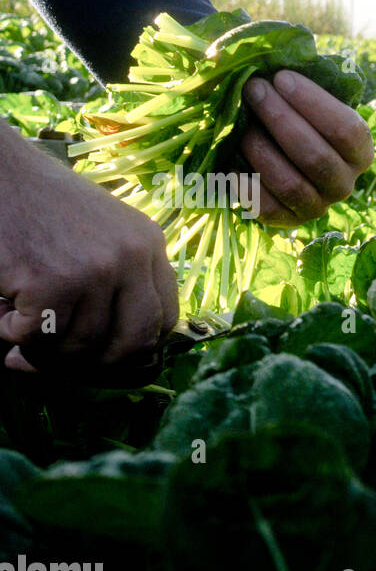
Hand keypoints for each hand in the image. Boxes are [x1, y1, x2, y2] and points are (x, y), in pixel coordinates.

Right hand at [0, 124, 178, 374]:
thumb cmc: (38, 204)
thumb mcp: (101, 232)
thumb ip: (122, 279)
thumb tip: (125, 358)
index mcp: (149, 244)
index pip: (165, 322)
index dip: (134, 350)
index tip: (102, 358)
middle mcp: (131, 257)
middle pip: (134, 345)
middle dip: (94, 365)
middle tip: (57, 362)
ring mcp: (95, 269)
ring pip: (80, 347)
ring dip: (41, 349)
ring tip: (16, 323)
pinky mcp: (52, 280)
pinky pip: (35, 337)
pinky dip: (9, 332)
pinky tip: (0, 308)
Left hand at [238, 70, 373, 225]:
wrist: (274, 150)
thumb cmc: (292, 113)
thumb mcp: (302, 97)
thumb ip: (296, 80)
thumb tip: (271, 49)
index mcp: (359, 152)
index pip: (348, 130)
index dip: (314, 103)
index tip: (281, 76)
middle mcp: (344, 183)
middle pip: (316, 157)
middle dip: (280, 119)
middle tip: (253, 89)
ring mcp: (317, 206)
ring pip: (291, 183)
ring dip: (261, 150)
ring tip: (241, 125)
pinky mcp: (287, 220)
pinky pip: (267, 208)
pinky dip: (246, 185)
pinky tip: (231, 162)